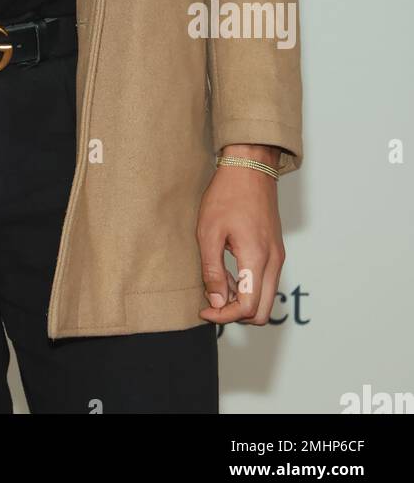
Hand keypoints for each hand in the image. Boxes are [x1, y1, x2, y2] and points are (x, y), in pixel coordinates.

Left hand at [196, 145, 285, 325]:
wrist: (250, 166)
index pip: (247, 308)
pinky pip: (267, 281)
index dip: (224, 316)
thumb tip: (215, 303)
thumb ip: (213, 271)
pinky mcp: (276, 250)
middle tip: (212, 301)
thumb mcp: (209, 233)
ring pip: (265, 297)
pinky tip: (230, 272)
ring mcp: (278, 256)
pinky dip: (249, 286)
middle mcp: (273, 261)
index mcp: (256, 258)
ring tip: (218, 282)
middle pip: (262, 311)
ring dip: (242, 300)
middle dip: (235, 314)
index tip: (204, 310)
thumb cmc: (227, 195)